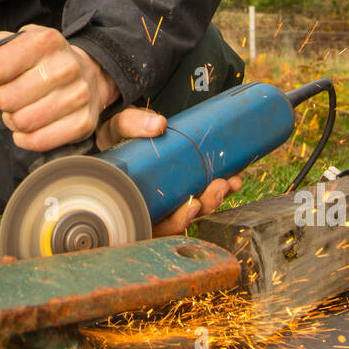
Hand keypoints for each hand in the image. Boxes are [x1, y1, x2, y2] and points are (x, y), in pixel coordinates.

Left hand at [0, 25, 119, 151]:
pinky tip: (33, 126)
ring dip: (15, 120)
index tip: (4, 75)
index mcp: (46, 40)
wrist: (88, 75)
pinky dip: (27, 139)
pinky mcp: (84, 123)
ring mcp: (79, 95)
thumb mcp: (8, 44)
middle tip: (15, 94)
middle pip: (5, 99)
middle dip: (3, 100)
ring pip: (21, 122)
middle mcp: (66, 66)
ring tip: (25, 108)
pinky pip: (38, 142)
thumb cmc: (39, 60)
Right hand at [95, 106, 241, 237]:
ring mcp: (171, 197)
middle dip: (205, 205)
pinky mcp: (185, 185)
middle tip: (218, 187)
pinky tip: (233, 178)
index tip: (192, 206)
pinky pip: (204, 193)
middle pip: (182, 219)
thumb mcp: (118, 129)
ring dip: (216, 198)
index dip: (177, 222)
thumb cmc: (116, 137)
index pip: (156, 224)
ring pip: (196, 209)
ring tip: (230, 181)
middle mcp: (154, 204)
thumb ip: (132, 125)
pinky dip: (220, 188)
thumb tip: (158, 124)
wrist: (123, 131)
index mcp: (134, 200)